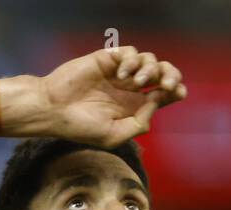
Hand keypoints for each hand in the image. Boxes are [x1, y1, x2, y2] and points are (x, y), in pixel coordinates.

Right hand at [35, 46, 186, 146]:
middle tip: (166, 84)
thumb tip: (156, 100)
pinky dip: (132, 60)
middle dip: (170, 75)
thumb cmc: (79, 127)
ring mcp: (118, 72)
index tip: (177, 93)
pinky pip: (130, 52)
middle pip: (162, 73)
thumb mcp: (114, 136)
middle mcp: (129, 87)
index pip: (163, 93)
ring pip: (149, 59)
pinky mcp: (107, 59)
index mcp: (133, 106)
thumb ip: (139, 123)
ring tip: (136, 81)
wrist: (52, 110)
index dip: (175, 90)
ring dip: (149, 68)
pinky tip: (121, 74)